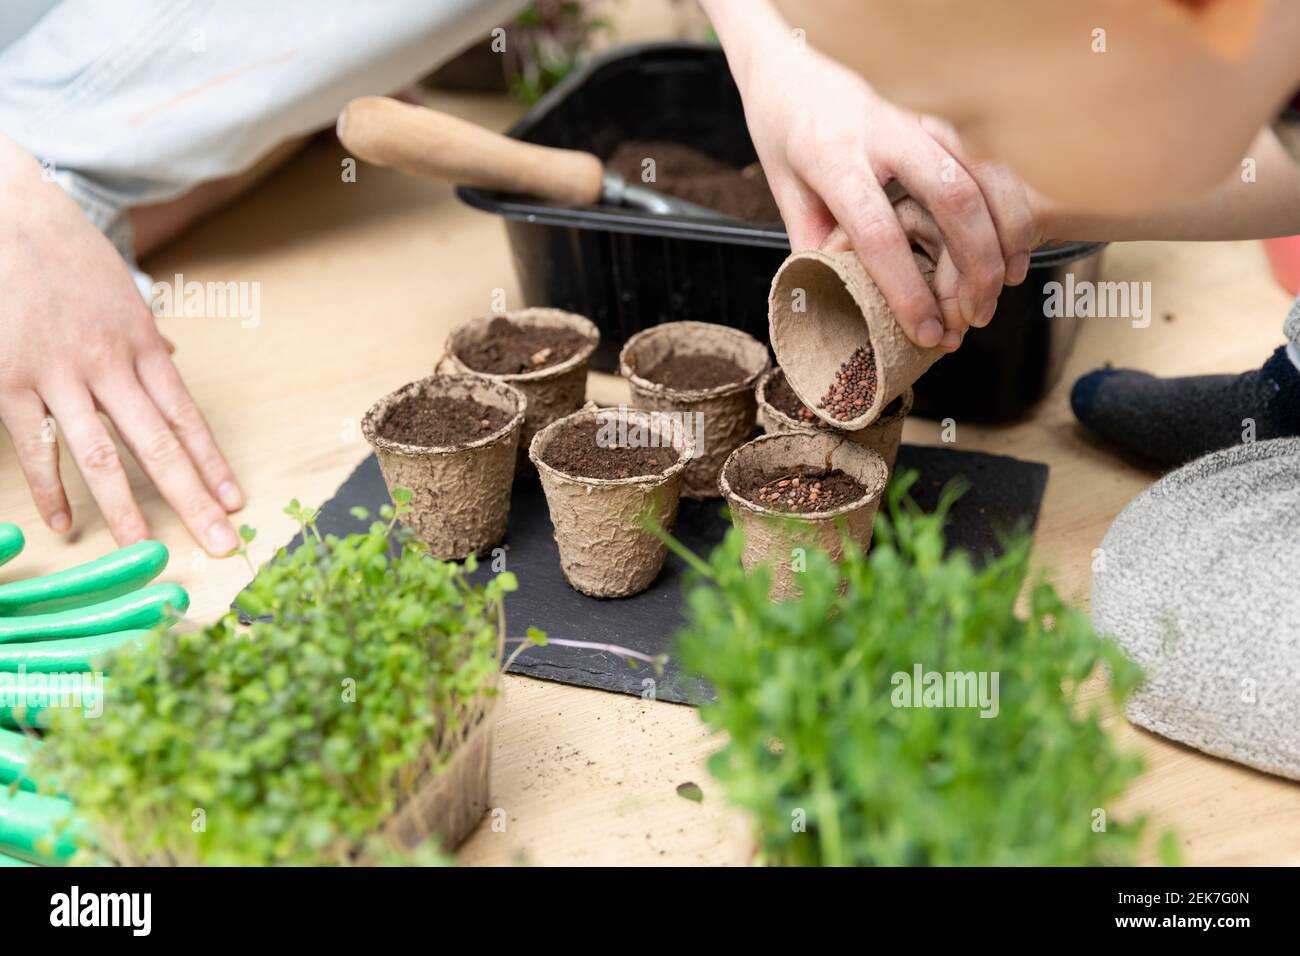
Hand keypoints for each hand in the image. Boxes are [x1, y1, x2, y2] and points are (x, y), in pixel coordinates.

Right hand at [0, 136, 243, 554]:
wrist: (7, 212)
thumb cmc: (65, 254)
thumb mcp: (122, 293)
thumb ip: (144, 337)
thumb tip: (172, 359)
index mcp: (141, 345)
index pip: (187, 417)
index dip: (213, 463)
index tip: (236, 501)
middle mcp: (108, 365)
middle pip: (159, 446)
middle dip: (191, 499)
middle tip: (218, 542)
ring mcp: (57, 375)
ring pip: (101, 455)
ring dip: (127, 508)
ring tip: (148, 549)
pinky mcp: (6, 379)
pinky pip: (34, 446)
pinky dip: (52, 489)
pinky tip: (69, 526)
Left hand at [722, 14, 1036, 351]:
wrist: (794, 59)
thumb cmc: (787, 132)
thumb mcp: (786, 192)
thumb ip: (814, 244)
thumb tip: (841, 303)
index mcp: (833, 157)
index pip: (877, 232)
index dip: (906, 290)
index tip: (925, 331)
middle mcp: (884, 130)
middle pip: (951, 198)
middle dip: (975, 265)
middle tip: (977, 315)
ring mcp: (921, 114)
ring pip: (985, 174)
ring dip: (1005, 235)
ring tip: (1005, 286)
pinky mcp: (944, 111)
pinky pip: (993, 158)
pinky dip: (1013, 204)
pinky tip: (1014, 245)